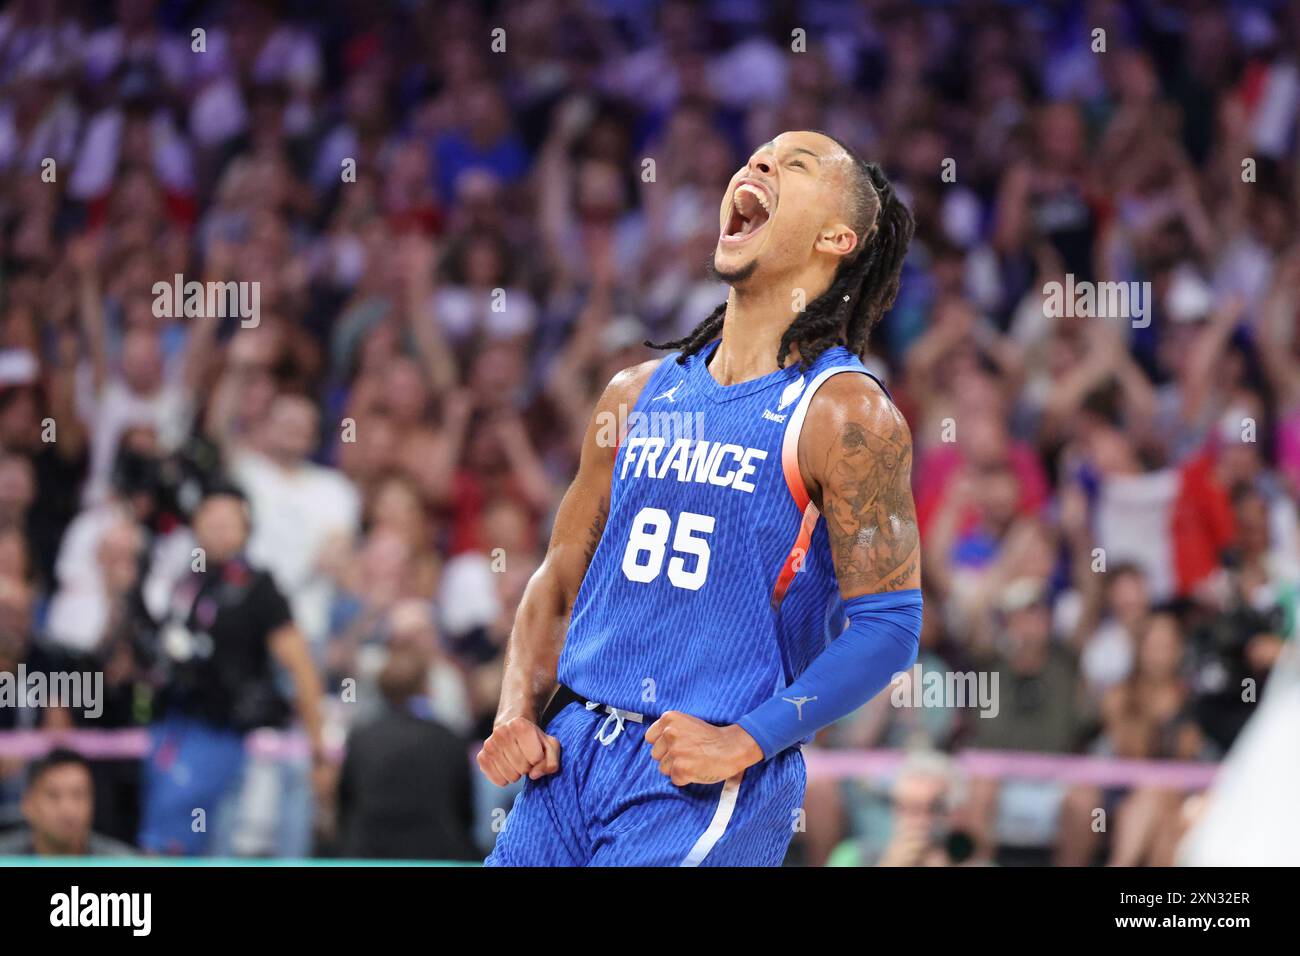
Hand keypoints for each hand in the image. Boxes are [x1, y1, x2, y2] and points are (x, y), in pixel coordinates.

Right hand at [477, 716, 561, 785]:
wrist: (511, 729)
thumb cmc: (534, 739)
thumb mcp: (550, 745)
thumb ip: (551, 761)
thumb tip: (533, 775)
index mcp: (520, 725)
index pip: (536, 758)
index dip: (539, 758)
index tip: (535, 750)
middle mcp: (501, 732)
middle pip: (523, 768)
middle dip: (528, 766)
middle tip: (525, 756)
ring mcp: (489, 745)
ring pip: (512, 777)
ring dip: (518, 773)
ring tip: (516, 760)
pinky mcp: (481, 758)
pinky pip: (499, 781)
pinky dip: (506, 779)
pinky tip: (507, 766)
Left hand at [645, 712, 762, 785]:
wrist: (732, 747)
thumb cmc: (712, 737)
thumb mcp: (687, 723)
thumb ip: (670, 730)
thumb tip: (656, 745)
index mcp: (669, 719)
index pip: (650, 738)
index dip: (662, 745)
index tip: (674, 746)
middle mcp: (669, 733)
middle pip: (655, 755)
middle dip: (668, 757)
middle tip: (688, 754)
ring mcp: (675, 751)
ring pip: (663, 769)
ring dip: (676, 769)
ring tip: (693, 762)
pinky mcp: (680, 769)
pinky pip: (674, 780)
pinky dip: (685, 778)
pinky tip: (697, 769)